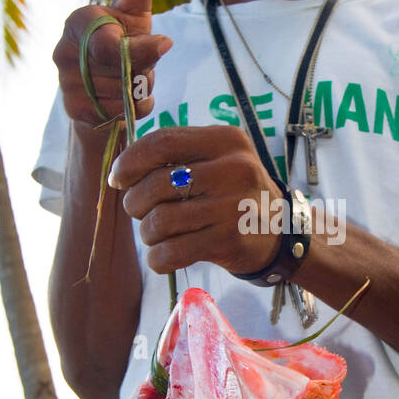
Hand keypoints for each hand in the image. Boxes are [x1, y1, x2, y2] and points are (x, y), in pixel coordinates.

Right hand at [52, 0, 172, 128]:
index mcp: (79, 21)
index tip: (165, 43)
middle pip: (123, 68)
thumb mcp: (135, 10)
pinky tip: (123, 101)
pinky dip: (133, 110)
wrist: (101, 91)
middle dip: (145, 69)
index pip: (110, 42)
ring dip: (140, 90)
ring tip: (129, 82)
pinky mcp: (73, 111)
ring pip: (124, 93)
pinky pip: (120, 113)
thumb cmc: (122, 42)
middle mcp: (62, 51)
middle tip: (143, 65)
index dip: (142, 47)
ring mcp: (65, 83)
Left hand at [108, 125, 284, 275]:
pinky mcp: (228, 241)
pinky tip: (162, 256)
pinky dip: (158, 257)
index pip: (162, 142)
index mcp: (226, 141)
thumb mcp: (219, 160)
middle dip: (136, 203)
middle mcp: (233, 169)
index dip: (130, 161)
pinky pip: (172, 252)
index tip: (118, 179)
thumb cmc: (235, 193)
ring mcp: (232, 206)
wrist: (280, 233)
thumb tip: (121, 172)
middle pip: (155, 184)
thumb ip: (177, 157)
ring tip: (157, 234)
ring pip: (159, 220)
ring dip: (147, 233)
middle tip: (141, 212)